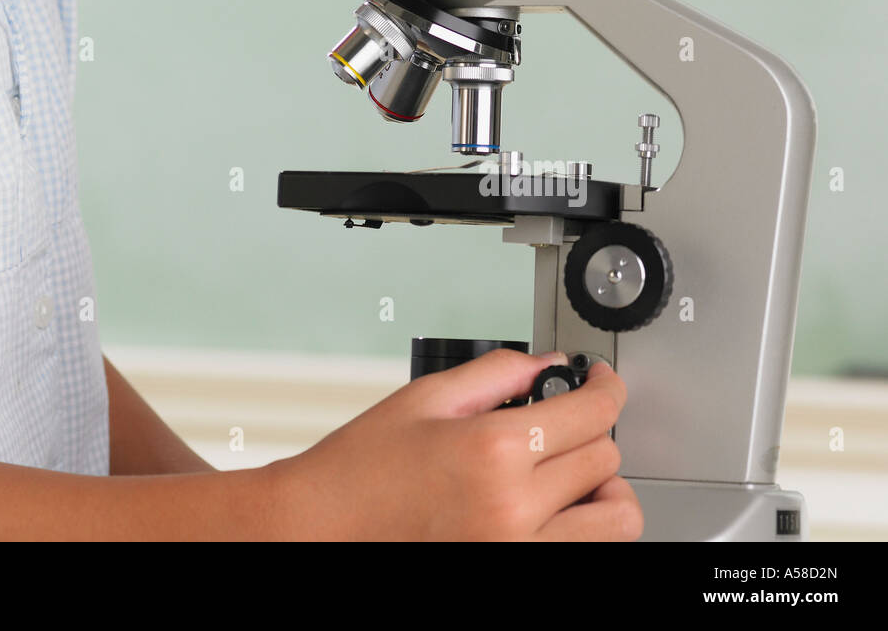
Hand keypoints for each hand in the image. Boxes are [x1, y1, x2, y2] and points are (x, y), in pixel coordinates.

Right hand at [269, 348, 641, 540]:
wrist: (324, 528)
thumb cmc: (361, 468)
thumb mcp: (425, 397)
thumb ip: (496, 372)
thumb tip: (547, 365)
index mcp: (492, 451)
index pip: (591, 415)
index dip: (606, 388)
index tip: (601, 382)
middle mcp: (514, 509)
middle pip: (606, 460)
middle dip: (593, 429)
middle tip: (565, 419)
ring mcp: (519, 552)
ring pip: (615, 520)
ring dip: (603, 489)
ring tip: (572, 473)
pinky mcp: (516, 574)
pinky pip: (583, 552)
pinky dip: (582, 528)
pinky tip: (553, 508)